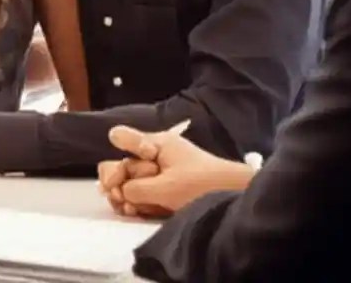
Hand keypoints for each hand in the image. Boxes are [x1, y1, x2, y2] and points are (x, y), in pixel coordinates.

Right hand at [97, 125, 254, 218]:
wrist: (235, 197)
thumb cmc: (201, 185)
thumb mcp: (164, 187)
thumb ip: (135, 188)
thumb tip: (120, 192)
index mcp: (154, 144)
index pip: (121, 138)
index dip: (115, 157)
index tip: (117, 180)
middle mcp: (154, 155)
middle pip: (121, 165)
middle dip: (117, 183)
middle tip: (122, 199)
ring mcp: (159, 172)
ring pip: (129, 182)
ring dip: (126, 196)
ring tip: (132, 209)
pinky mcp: (165, 189)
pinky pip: (141, 193)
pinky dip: (136, 203)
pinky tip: (137, 212)